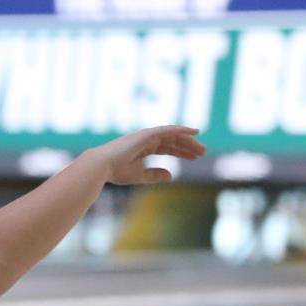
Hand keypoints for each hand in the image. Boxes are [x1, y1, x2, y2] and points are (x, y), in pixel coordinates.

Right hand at [89, 125, 206, 184]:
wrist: (102, 166)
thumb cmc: (116, 171)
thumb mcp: (140, 175)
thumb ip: (154, 175)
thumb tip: (171, 176)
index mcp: (144, 147)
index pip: (168, 148)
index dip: (182, 152)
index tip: (195, 157)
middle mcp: (147, 139)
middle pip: (173, 141)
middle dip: (188, 146)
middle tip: (203, 153)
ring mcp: (147, 135)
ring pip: (174, 135)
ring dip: (189, 141)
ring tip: (202, 149)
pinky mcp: (147, 134)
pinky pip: (169, 130)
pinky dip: (182, 130)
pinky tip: (194, 132)